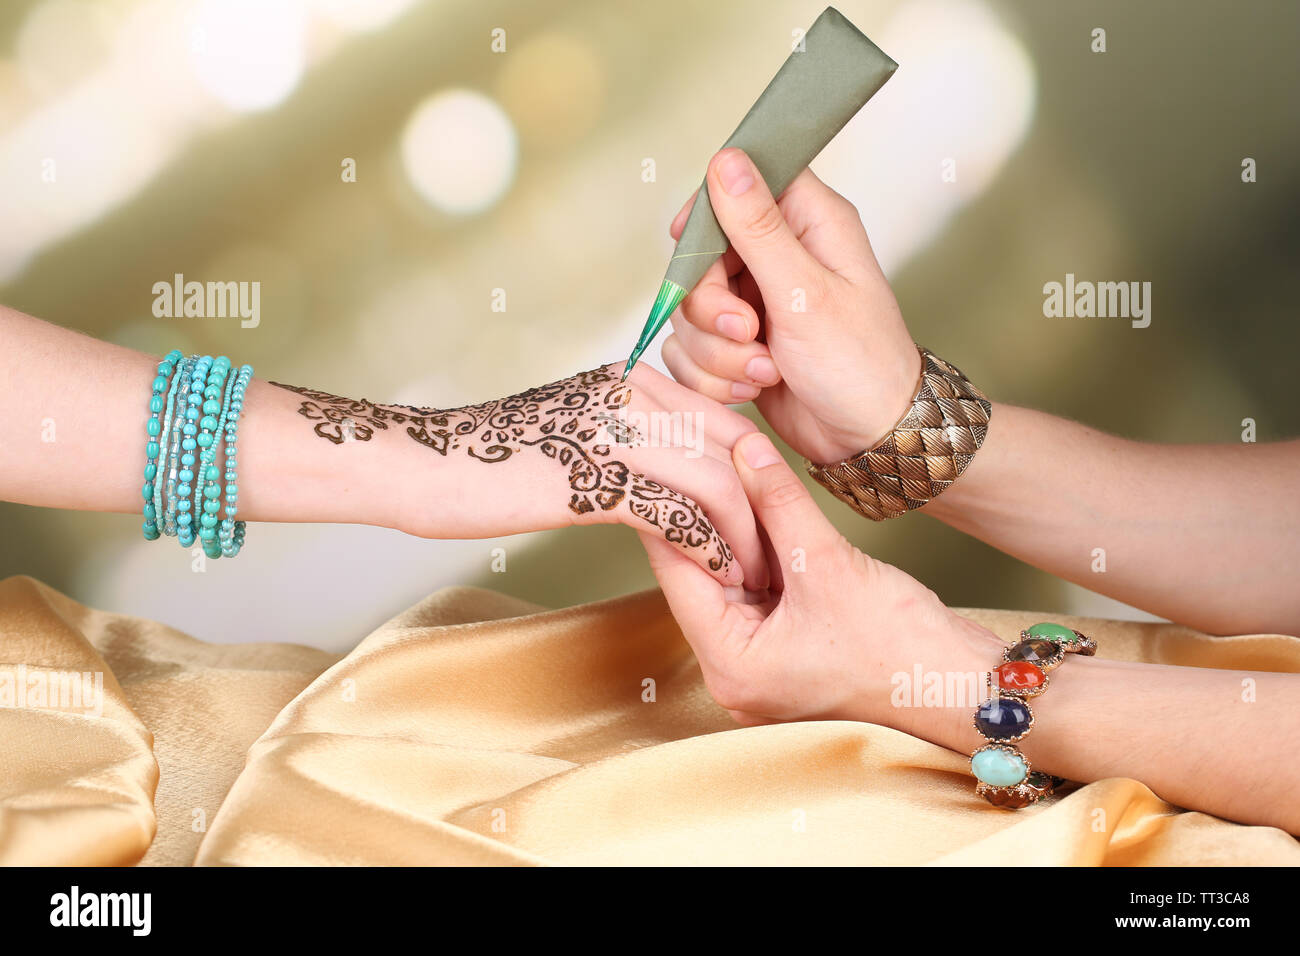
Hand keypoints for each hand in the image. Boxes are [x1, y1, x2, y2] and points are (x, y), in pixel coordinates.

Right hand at [272, 363, 765, 586]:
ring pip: (716, 480)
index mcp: (629, 377)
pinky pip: (677, 514)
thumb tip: (668, 476)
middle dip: (764, 504)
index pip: (720, 419)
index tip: (766, 518)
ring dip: (745, 536)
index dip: (753, 472)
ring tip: (756, 576)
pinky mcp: (595, 477)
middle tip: (777, 552)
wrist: (418, 466)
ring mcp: (615, 431)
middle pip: (732, 445)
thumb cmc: (489, 460)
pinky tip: (719, 576)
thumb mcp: (569, 431)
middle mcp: (631, 392)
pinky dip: (708, 549)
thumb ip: (625, 440)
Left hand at [639, 431, 999, 734]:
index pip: (678, 574)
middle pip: (700, 578)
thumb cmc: (902, 646)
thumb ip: (778, 502)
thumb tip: (743, 448)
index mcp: (730, 665)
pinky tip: (762, 506)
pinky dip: (762, 553)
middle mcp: (733, 673)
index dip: (670, 512)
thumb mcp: (829, 562)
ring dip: (735, 531)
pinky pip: (759, 593)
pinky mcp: (787, 652)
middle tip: (694, 456)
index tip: (662, 462)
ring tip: (726, 469)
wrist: (964, 689)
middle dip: (705, 517)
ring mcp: (760, 665)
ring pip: (731, 581)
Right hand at [662, 148, 920, 464]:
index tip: (689, 244)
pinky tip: (752, 388)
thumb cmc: (858, 364)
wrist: (868, 439)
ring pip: (689, 311)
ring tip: (764, 371)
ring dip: (717, 351)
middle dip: (712, 307)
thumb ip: (758, 228)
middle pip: (701, 257)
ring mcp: (754, 301)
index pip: (739, 183)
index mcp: (808, 222)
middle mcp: (779, 255)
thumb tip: (725, 160)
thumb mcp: (805, 293)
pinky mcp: (737, 345)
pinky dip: (712, 376)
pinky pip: (690, 350)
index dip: (705, 212)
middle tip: (748, 331)